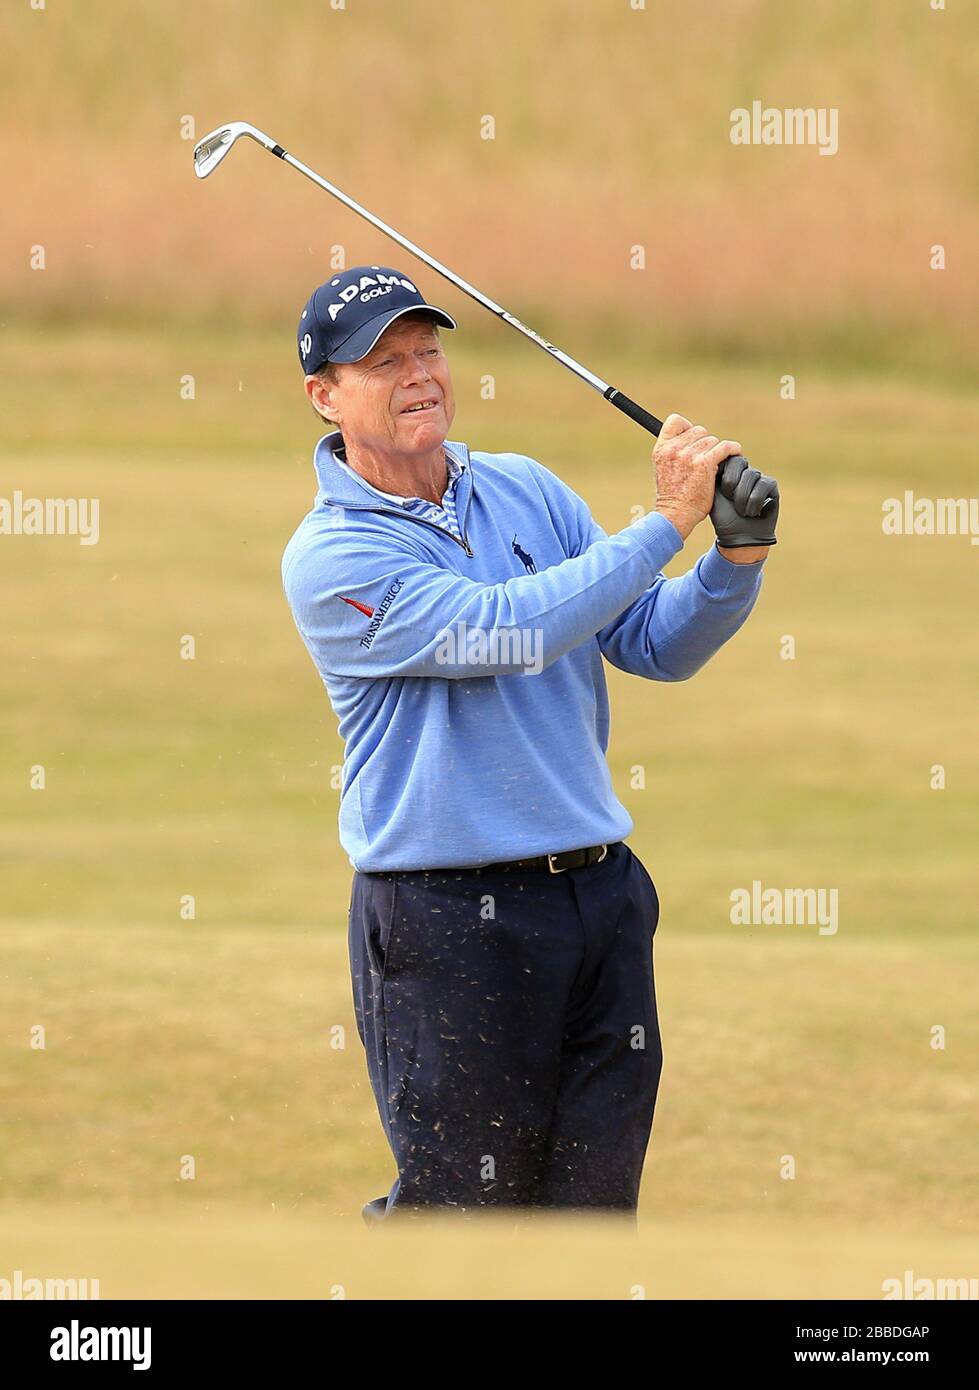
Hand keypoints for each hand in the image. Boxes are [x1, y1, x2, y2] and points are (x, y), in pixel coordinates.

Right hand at [653, 414, 743, 540]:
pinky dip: (733, 450)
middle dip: (705, 444)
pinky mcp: (705, 463)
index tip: (693, 441)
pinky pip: (725, 447)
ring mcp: (689, 454)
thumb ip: (673, 453)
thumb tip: (691, 440)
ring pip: (712, 440)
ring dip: (717, 451)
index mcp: (661, 448)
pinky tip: (735, 455)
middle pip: (699, 431)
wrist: (675, 515)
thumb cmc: (672, 497)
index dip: (687, 428)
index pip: (675, 421)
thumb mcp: (663, 469)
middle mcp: (674, 448)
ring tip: (717, 465)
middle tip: (707, 460)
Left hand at [710, 455, 778, 548]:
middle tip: (729, 498)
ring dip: (742, 497)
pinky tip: (753, 512)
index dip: (721, 474)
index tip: (720, 492)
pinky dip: (754, 501)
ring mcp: (758, 477)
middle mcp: (743, 471)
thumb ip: (712, 477)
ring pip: (751, 474)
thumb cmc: (724, 518)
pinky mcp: (771, 485)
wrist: (740, 538)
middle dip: (730, 482)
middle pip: (738, 461)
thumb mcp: (712, 496)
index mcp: (727, 471)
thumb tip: (712, 457)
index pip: (725, 457)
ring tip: (741, 511)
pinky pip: (763, 484)